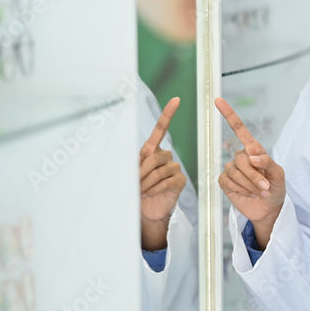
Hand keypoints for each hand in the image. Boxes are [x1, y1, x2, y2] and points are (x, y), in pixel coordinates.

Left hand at [140, 97, 185, 225]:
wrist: (146, 210)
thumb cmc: (137, 190)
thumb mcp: (130, 175)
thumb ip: (132, 164)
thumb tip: (134, 159)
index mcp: (152, 150)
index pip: (161, 129)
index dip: (168, 114)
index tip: (177, 100)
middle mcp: (165, 157)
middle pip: (156, 156)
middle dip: (142, 171)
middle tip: (135, 184)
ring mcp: (174, 168)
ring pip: (160, 170)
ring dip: (147, 182)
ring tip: (142, 191)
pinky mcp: (180, 181)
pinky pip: (167, 181)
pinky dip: (155, 188)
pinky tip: (151, 194)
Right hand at [215, 97, 285, 247]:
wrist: (269, 209)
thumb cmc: (275, 188)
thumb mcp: (278, 175)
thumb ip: (268, 162)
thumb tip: (251, 155)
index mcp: (254, 149)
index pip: (239, 129)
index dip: (229, 115)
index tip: (218, 100)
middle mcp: (241, 156)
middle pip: (241, 159)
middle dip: (254, 176)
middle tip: (265, 187)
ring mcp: (232, 169)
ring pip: (234, 172)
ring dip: (249, 185)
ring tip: (260, 192)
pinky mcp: (225, 182)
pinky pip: (228, 182)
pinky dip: (240, 190)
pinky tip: (249, 194)